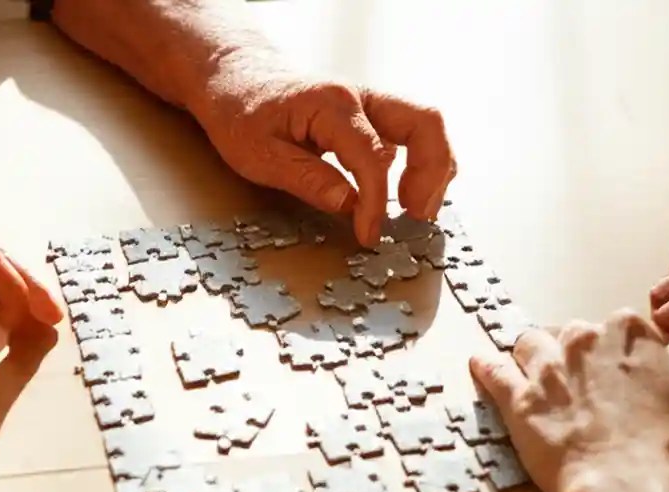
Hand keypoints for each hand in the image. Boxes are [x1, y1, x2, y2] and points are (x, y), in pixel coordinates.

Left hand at [191, 50, 455, 246]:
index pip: (372, 157)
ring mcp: (369, 103)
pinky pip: (411, 133)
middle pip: (424, 123)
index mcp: (331, 105)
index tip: (369, 235)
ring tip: (417, 209)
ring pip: (425, 125)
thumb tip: (349, 205)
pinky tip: (407, 192)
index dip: (375, 202)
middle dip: (431, 172)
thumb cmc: (241, 113)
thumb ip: (307, 180)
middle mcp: (360, 96)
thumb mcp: (259, 155)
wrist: (235, 80)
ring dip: (434, 167)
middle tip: (416, 215)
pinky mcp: (370, 116)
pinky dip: (421, 162)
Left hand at [469, 311, 668, 491]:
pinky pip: (492, 371)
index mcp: (629, 334)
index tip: (618, 373)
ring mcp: (548, 368)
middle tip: (581, 385)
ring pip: (530, 345)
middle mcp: (584, 341)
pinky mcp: (518, 398)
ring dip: (533, 358)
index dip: (617, 352)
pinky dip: (486, 367)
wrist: (625, 489)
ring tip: (537, 379)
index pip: (619, 326)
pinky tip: (480, 365)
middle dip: (576, 355)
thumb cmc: (665, 452)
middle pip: (573, 334)